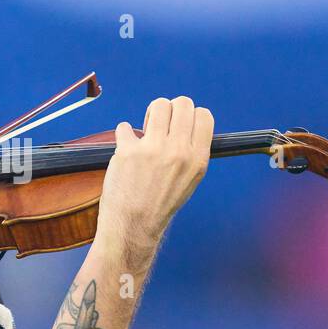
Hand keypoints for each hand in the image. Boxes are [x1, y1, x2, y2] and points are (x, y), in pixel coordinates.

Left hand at [96, 97, 213, 248]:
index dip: (191, 114)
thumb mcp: (189, 179)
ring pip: (158, 105)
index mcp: (198, 159)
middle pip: (182, 103)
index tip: (180, 123)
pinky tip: (126, 145)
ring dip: (151, 113)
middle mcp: (179, 152)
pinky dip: (123, 133)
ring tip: (146, 130)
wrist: (134, 225)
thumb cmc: (160, 202)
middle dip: (171, 109)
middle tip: (161, 125)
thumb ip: (191, 151)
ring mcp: (154, 150)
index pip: (204, 116)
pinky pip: (125, 126)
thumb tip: (185, 121)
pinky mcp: (128, 151)